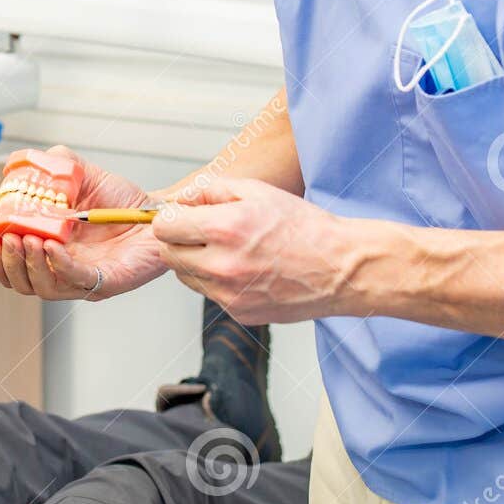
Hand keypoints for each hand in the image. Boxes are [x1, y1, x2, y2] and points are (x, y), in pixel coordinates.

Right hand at [0, 145, 165, 300]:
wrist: (157, 210)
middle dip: (9, 263)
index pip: (12, 265)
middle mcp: (62, 269)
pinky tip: (52, 246)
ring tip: (29, 240)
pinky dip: (60, 265)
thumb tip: (20, 164)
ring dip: (30, 265)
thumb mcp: (82, 174)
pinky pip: (76, 280)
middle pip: (23, 281)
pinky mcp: (104, 283)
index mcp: (49, 249)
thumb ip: (54, 165)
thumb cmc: (120, 199)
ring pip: (44, 287)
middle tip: (8, 240)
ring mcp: (82, 279)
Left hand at [154, 178, 374, 323]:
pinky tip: (243, 268)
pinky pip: (208, 294)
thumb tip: (180, 199)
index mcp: (224, 229)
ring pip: (185, 277)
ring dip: (195, 262)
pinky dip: (216, 280)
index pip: (163, 228)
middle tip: (203, 231)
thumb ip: (210, 190)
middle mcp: (222, 265)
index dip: (170, 219)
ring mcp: (229, 294)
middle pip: (168, 255)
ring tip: (228, 249)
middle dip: (179, 240)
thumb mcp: (257, 190)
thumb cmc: (304, 227)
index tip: (183, 217)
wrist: (340, 268)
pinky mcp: (238, 312)